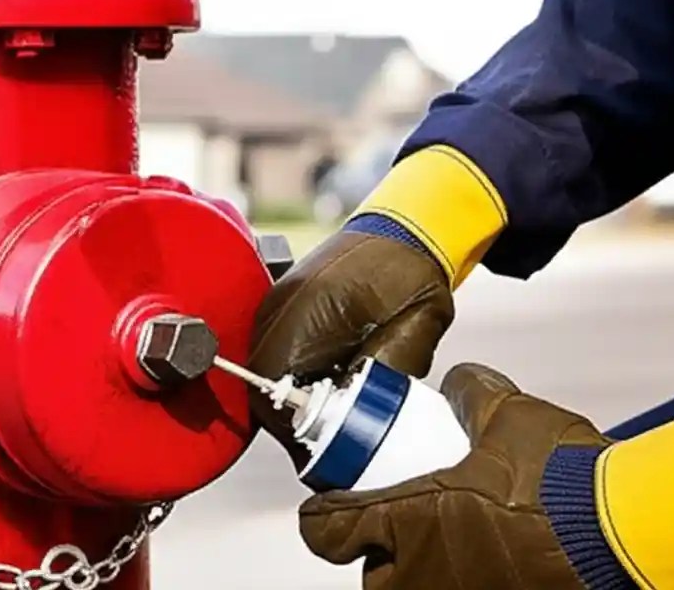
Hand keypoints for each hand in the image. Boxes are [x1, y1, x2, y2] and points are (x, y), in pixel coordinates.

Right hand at [247, 231, 453, 464]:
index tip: (322, 444)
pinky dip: (293, 372)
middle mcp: (278, 306)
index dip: (293, 425)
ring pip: (263, 369)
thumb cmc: (412, 275)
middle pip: (259, 383)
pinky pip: (272, 351)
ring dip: (292, 393)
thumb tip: (359, 423)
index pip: (270, 389)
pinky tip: (327, 375)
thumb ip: (384, 378)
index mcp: (306, 311)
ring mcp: (274, 303)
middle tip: (330, 430)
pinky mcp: (280, 304)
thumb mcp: (414, 332)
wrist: (407, 229)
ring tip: (332, 400)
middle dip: (292, 413)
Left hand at [300, 363, 608, 589]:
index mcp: (405, 519)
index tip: (332, 506)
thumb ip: (470, 395)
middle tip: (402, 523)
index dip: (326, 515)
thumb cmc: (562, 482)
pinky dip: (464, 581)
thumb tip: (461, 386)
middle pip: (371, 573)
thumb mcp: (506, 414)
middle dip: (381, 550)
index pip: (327, 530)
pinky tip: (489, 560)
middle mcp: (420, 572)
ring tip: (447, 544)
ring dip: (420, 570)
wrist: (624, 532)